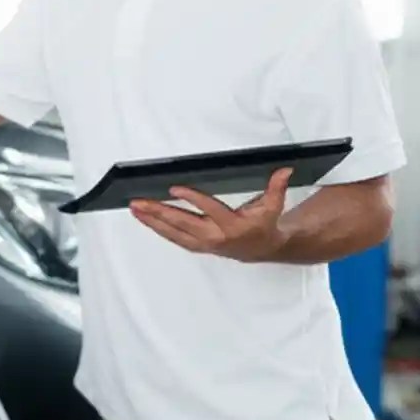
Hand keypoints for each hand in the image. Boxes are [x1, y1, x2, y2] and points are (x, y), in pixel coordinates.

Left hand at [129, 168, 293, 262]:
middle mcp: (214, 237)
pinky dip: (157, 228)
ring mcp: (203, 243)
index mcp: (232, 226)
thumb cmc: (264, 225)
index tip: (174, 188)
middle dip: (159, 212)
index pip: (208, 210)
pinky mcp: (197, 246)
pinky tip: (144, 219)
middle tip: (140, 202)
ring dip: (152, 221)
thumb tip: (284, 170)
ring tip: (135, 209)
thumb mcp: (274, 206)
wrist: (263, 249)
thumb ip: (276, 187)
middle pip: (182, 223)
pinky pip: (173, 238)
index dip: (192, 199)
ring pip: (173, 233)